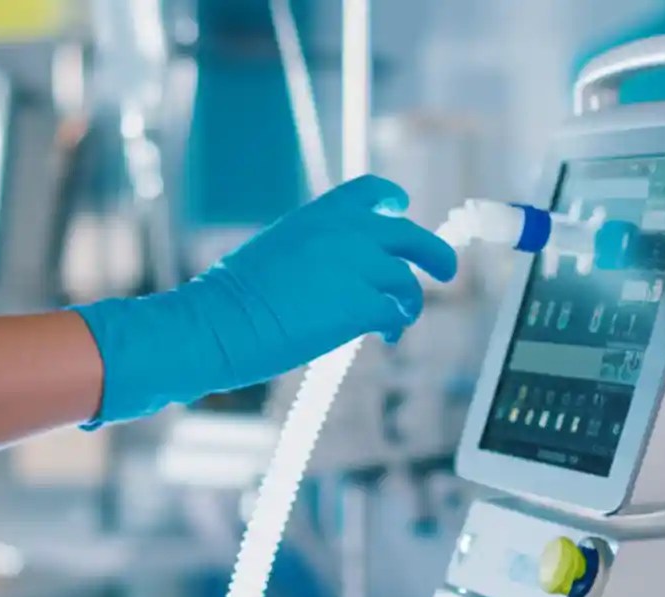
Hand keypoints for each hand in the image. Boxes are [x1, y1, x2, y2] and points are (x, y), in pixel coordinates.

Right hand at [74, 175, 457, 423]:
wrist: (218, 322)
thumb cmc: (234, 298)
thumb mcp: (280, 251)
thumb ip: (319, 250)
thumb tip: (344, 272)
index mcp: (322, 213)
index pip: (373, 192)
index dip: (393, 203)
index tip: (402, 210)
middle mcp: (347, 231)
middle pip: (411, 236)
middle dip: (435, 254)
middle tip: (446, 270)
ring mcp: (357, 266)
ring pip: (408, 282)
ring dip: (408, 303)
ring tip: (396, 322)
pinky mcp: (361, 305)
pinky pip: (395, 312)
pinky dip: (395, 325)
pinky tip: (385, 336)